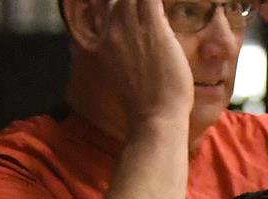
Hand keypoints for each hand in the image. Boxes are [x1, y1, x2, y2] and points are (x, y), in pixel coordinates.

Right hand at [86, 0, 193, 126]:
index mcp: (103, 44)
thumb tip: (129, 48)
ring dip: (147, 1)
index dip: (122, 5)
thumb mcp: (120, 76)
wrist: (155, 118)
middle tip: (149, 8)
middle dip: (134, 2)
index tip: (134, 9)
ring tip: (155, 7)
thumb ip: (120, 55)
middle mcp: (113, 32)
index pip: (107, 8)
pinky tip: (165, 4)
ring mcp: (132, 30)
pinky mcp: (154, 29)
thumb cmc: (145, 104)